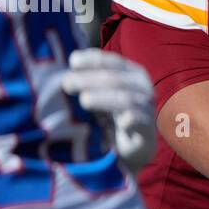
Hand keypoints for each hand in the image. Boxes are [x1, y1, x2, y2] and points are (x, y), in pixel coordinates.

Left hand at [61, 47, 156, 172]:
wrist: (128, 148)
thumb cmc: (109, 115)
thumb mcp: (99, 94)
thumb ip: (86, 81)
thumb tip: (61, 71)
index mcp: (131, 73)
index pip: (112, 62)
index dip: (93, 60)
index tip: (72, 62)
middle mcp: (142, 88)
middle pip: (115, 79)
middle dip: (90, 80)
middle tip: (67, 84)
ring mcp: (146, 108)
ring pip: (125, 99)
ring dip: (103, 98)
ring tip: (84, 100)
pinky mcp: (147, 130)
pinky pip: (140, 121)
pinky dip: (130, 119)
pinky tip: (119, 122)